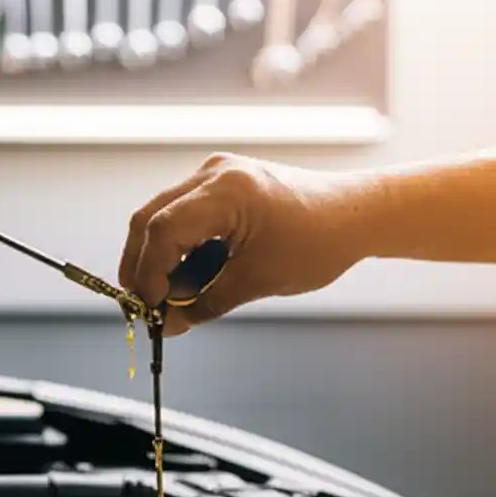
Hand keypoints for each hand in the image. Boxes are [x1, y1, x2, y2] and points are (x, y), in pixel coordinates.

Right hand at [119, 153, 368, 335]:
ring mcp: (214, 173)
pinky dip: (175, 245)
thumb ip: (206, 302)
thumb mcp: (259, 281)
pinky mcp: (219, 183)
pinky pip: (180, 212)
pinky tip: (185, 274)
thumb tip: (167, 324)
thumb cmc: (319, 243)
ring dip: (156, 256)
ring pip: (160, 215)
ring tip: (166, 294)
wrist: (355, 214)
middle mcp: (214, 173)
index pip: (163, 230)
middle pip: (149, 218)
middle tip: (142, 304)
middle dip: (140, 265)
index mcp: (228, 191)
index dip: (149, 273)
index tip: (149, 308)